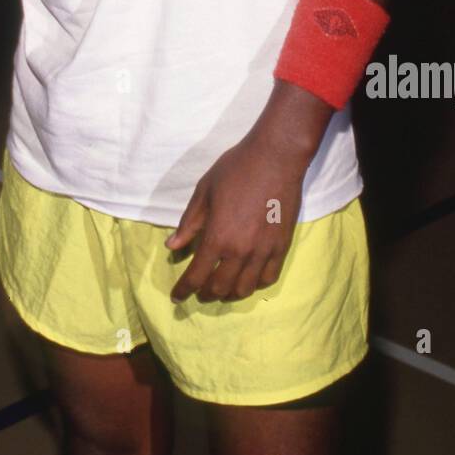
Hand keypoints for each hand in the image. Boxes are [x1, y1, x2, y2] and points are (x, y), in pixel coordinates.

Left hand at [165, 133, 306, 303]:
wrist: (276, 158)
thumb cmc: (235, 169)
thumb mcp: (204, 192)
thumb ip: (189, 223)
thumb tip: (172, 247)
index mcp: (217, 237)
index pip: (196, 276)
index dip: (183, 290)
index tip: (176, 297)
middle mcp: (240, 251)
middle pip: (219, 287)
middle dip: (204, 293)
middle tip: (198, 290)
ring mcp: (263, 251)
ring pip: (244, 289)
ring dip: (229, 293)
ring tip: (221, 287)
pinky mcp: (282, 247)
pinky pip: (267, 278)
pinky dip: (254, 283)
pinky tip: (247, 277)